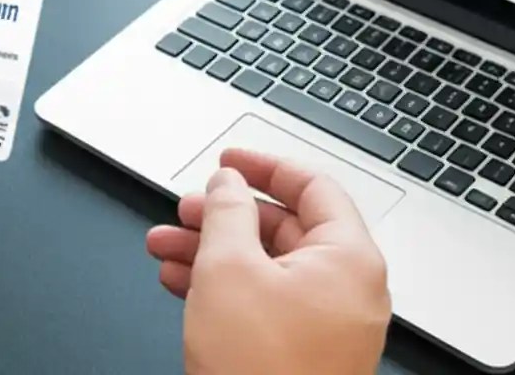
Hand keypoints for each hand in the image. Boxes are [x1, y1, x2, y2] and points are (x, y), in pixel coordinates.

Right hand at [146, 149, 390, 374]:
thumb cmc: (262, 373)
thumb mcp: (228, 271)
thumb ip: (225, 213)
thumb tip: (226, 184)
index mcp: (349, 258)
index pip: (312, 186)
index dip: (264, 166)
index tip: (228, 161)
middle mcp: (348, 289)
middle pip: (284, 228)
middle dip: (223, 216)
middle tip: (185, 210)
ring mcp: (328, 324)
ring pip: (267, 266)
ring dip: (212, 251)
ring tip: (165, 247)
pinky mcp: (305, 352)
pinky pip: (265, 301)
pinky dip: (225, 287)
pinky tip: (182, 283)